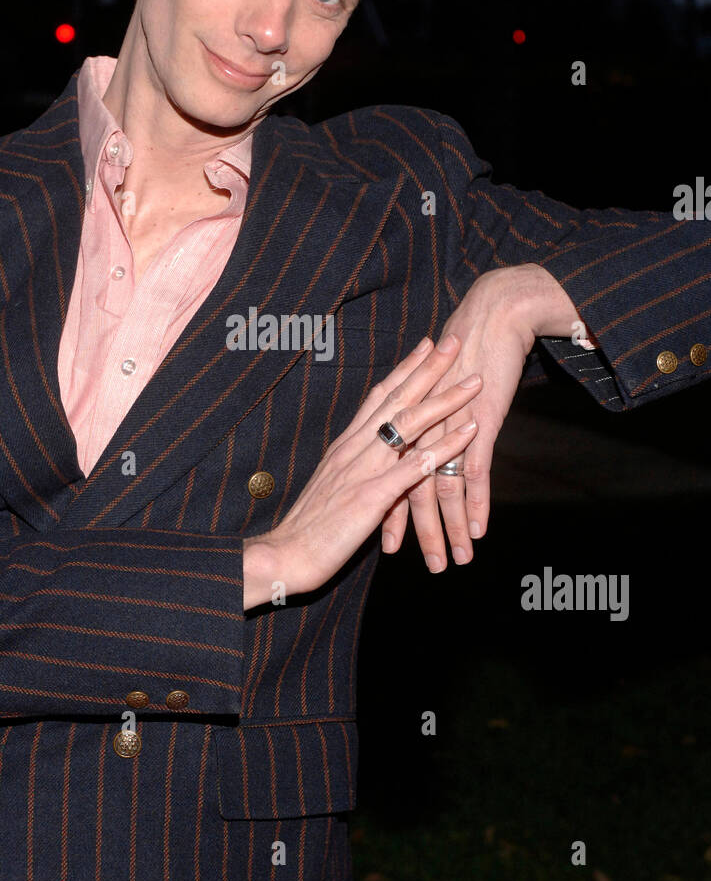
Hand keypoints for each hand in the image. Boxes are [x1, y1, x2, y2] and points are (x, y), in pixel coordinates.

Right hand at [242, 332, 481, 607]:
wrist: (286, 554)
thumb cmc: (308, 527)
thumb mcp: (333, 487)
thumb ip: (354, 468)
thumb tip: (373, 457)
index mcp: (345, 444)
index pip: (379, 396)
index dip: (405, 369)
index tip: (426, 347)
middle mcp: (355, 448)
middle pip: (398, 398)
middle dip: (428, 368)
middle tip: (454, 341)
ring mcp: (364, 469)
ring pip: (410, 423)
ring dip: (445, 399)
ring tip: (474, 380)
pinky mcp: (373, 496)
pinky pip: (416, 466)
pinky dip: (445, 446)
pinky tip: (470, 433)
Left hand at [380, 265, 550, 570]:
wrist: (491, 316)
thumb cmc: (468, 349)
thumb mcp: (439, 387)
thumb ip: (429, 417)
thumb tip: (427, 442)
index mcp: (406, 418)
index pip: (390, 475)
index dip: (390, 512)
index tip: (388, 544)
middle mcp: (420, 426)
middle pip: (412, 490)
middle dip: (418, 532)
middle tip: (426, 565)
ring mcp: (447, 426)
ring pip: (442, 489)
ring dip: (448, 529)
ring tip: (455, 560)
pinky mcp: (477, 422)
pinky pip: (473, 472)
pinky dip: (475, 504)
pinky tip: (478, 530)